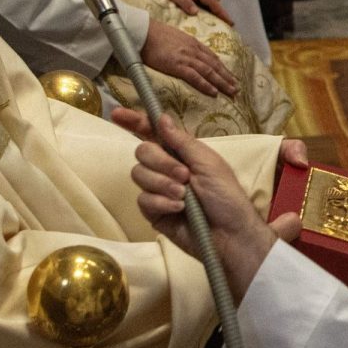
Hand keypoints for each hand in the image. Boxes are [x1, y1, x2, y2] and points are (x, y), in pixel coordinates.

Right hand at [122, 113, 301, 298]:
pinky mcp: (153, 212)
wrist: (229, 233)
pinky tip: (179, 209)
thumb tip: (161, 117)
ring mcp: (157, 190)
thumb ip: (182, 141)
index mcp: (180, 153)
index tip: (118, 114)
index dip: (135, 122)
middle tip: (184, 175)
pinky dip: (161, 202)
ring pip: (139, 175)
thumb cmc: (225, 195)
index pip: (152, 133)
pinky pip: (143, 199)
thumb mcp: (208, 162)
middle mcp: (166, 169)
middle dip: (161, 162)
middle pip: (142, 152)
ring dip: (163, 184)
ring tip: (184, 196)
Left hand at [126, 0, 233, 24]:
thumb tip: (196, 12)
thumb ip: (183, 0)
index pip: (211, 0)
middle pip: (209, 4)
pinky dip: (199, 15)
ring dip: (209, 16)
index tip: (230, 21)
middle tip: (227, 28)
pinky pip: (193, 7)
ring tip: (217, 28)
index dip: (221, 11)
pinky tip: (200, 23)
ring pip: (202, 6)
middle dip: (218, 15)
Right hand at [140, 21, 239, 98]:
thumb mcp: (174, 36)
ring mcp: (186, 57)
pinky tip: (214, 92)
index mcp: (192, 42)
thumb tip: (187, 52)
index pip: (212, 57)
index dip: (222, 68)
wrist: (142, 31)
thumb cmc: (154, 34)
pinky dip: (206, 85)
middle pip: (214, 65)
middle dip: (227, 77)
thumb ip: (183, 45)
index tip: (230, 76)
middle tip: (237, 88)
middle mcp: (193, 50)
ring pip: (209, 71)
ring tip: (232, 92)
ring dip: (222, 83)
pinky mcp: (177, 65)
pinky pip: (195, 77)